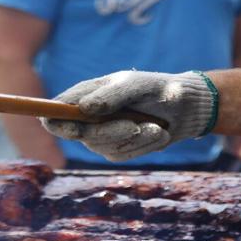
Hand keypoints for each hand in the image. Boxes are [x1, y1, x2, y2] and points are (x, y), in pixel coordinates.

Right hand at [41, 70, 217, 162]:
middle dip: (109, 131)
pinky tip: (158, 132)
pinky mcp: (119, 151)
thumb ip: (110, 95)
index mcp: (85, 95)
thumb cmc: (156, 90)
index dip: (55, 122)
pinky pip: (124, 155)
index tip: (71, 126)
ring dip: (135, 138)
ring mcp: (102, 137)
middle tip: (133, 125)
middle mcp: (88, 117)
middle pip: (79, 135)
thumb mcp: (135, 86)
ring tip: (156, 125)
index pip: (55, 112)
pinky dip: (144, 144)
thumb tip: (83, 108)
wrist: (184, 108)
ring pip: (105, 147)